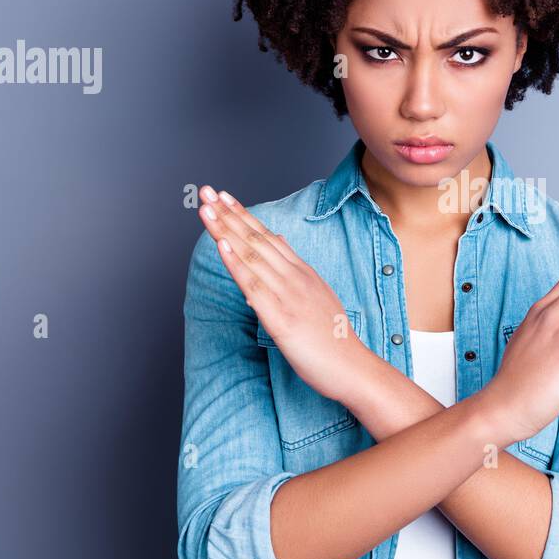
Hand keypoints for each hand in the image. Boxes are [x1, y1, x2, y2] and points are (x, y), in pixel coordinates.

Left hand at [197, 185, 372, 403]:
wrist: (352, 367)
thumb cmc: (333, 339)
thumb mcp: (318, 296)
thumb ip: (297, 273)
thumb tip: (280, 247)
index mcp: (302, 273)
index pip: (267, 236)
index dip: (243, 215)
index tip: (223, 197)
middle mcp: (294, 278)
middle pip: (256, 239)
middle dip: (228, 214)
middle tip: (206, 191)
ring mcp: (288, 296)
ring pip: (252, 256)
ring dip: (226, 230)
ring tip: (206, 210)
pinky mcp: (281, 319)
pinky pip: (254, 286)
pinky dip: (236, 264)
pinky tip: (221, 247)